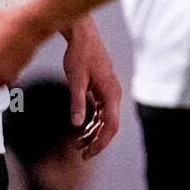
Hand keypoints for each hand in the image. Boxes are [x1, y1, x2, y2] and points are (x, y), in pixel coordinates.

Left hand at [61, 17, 121, 159]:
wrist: (82, 34)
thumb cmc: (79, 54)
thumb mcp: (76, 80)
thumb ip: (77, 103)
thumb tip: (77, 124)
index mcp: (111, 93)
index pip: (111, 125)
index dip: (101, 142)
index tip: (89, 153)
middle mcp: (113, 93)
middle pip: (110, 125)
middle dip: (97, 141)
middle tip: (82, 154)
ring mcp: (109, 90)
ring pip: (105, 118)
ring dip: (94, 132)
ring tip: (79, 144)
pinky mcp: (102, 87)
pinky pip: (101, 110)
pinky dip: (93, 121)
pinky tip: (83, 127)